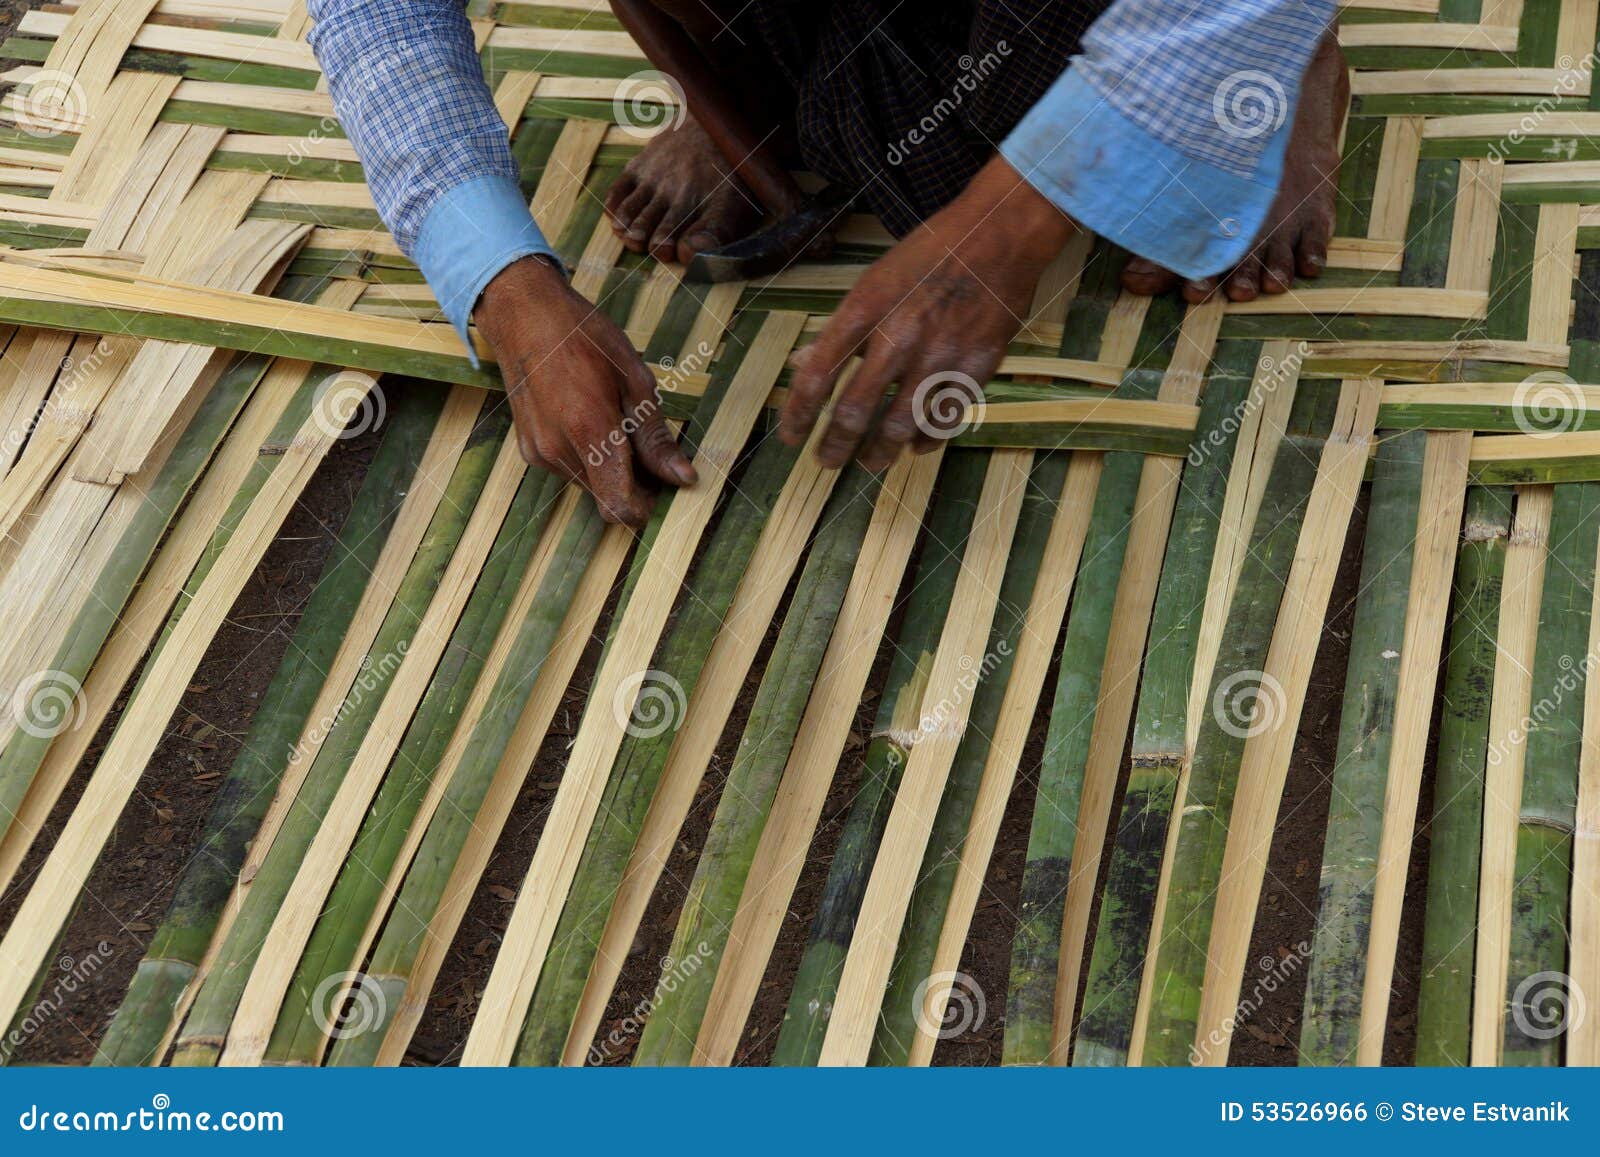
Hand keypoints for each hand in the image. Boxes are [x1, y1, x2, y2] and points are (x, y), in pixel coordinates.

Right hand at [475, 255, 695, 526]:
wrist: (522, 314)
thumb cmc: (583, 336)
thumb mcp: (634, 379)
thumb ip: (655, 437)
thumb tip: (683, 478)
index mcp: (590, 431)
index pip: (620, 506)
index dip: (646, 507)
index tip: (663, 486)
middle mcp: (559, 451)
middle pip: (607, 498)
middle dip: (632, 483)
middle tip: (645, 444)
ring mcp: (540, 453)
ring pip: (589, 486)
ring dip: (609, 470)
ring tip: (614, 422)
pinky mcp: (529, 450)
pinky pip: (569, 470)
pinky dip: (587, 458)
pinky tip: (589, 420)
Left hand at [779, 156, 1075, 470]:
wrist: (1000, 234)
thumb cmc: (931, 251)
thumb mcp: (874, 280)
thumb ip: (841, 327)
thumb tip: (804, 363)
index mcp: (865, 309)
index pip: (817, 375)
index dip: (798, 414)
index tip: (790, 438)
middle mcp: (899, 337)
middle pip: (855, 411)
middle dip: (835, 446)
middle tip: (826, 462)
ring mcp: (940, 355)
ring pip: (900, 426)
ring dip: (880, 452)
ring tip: (870, 462)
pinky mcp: (976, 366)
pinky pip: (945, 418)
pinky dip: (926, 439)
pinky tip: (915, 446)